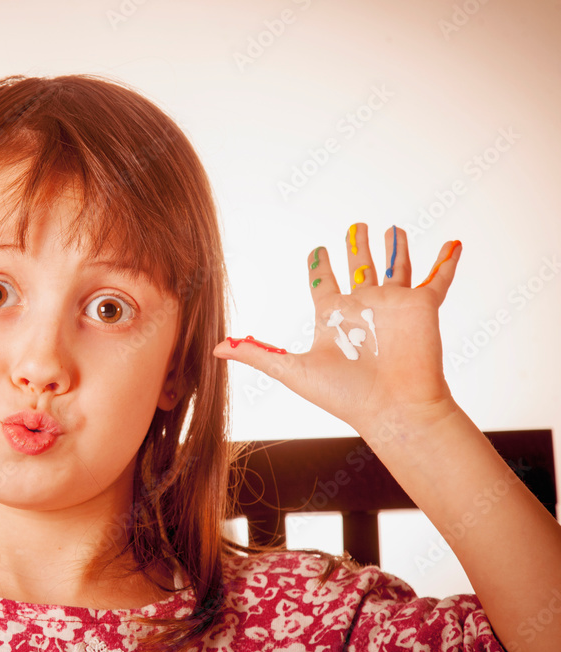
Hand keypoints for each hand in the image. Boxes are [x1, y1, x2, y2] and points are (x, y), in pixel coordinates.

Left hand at [213, 224, 460, 443]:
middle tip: (355, 226)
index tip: (316, 251)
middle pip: (359, 267)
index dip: (319, 266)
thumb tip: (215, 347)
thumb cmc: (344, 395)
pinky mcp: (423, 307)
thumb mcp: (293, 370)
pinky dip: (445, 262)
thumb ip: (257, 353)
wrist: (393, 410)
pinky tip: (452, 244)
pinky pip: (437, 279)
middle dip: (357, 247)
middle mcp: (363, 307)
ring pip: (395, 267)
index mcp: (333, 317)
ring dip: (394, 248)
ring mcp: (394, 305)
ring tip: (390, 228)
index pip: (324, 283)